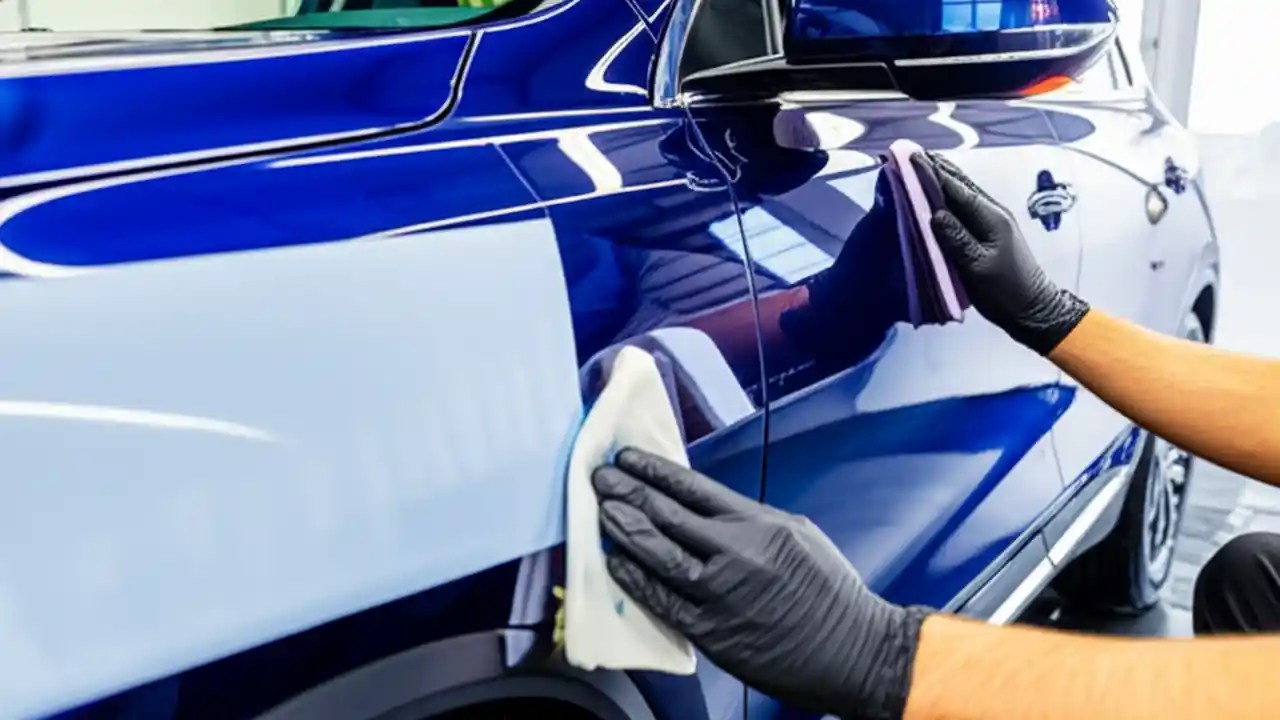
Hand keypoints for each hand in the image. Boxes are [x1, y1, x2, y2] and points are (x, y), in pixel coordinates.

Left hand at [593, 448, 928, 719]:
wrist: (856, 653)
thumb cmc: (830, 593)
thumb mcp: (797, 534)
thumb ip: (749, 519)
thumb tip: (702, 506)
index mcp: (760, 525)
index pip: (693, 488)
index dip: (654, 470)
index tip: (627, 458)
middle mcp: (738, 555)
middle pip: (668, 516)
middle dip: (629, 493)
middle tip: (600, 479)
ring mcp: (722, 595)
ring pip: (658, 556)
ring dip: (625, 530)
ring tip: (602, 512)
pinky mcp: (714, 633)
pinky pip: (663, 602)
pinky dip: (636, 581)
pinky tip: (616, 563)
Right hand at [914, 152, 1088, 354]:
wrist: (1032, 308)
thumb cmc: (1004, 291)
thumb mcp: (977, 267)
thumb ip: (956, 238)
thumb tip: (934, 214)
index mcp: (990, 217)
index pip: (956, 189)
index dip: (932, 172)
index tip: (911, 157)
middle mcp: (992, 213)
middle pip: (961, 185)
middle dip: (936, 169)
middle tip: (912, 155)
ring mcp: (993, 221)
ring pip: (963, 194)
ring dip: (943, 179)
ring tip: (922, 166)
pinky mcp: (989, 232)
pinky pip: (965, 207)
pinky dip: (949, 197)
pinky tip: (938, 196)